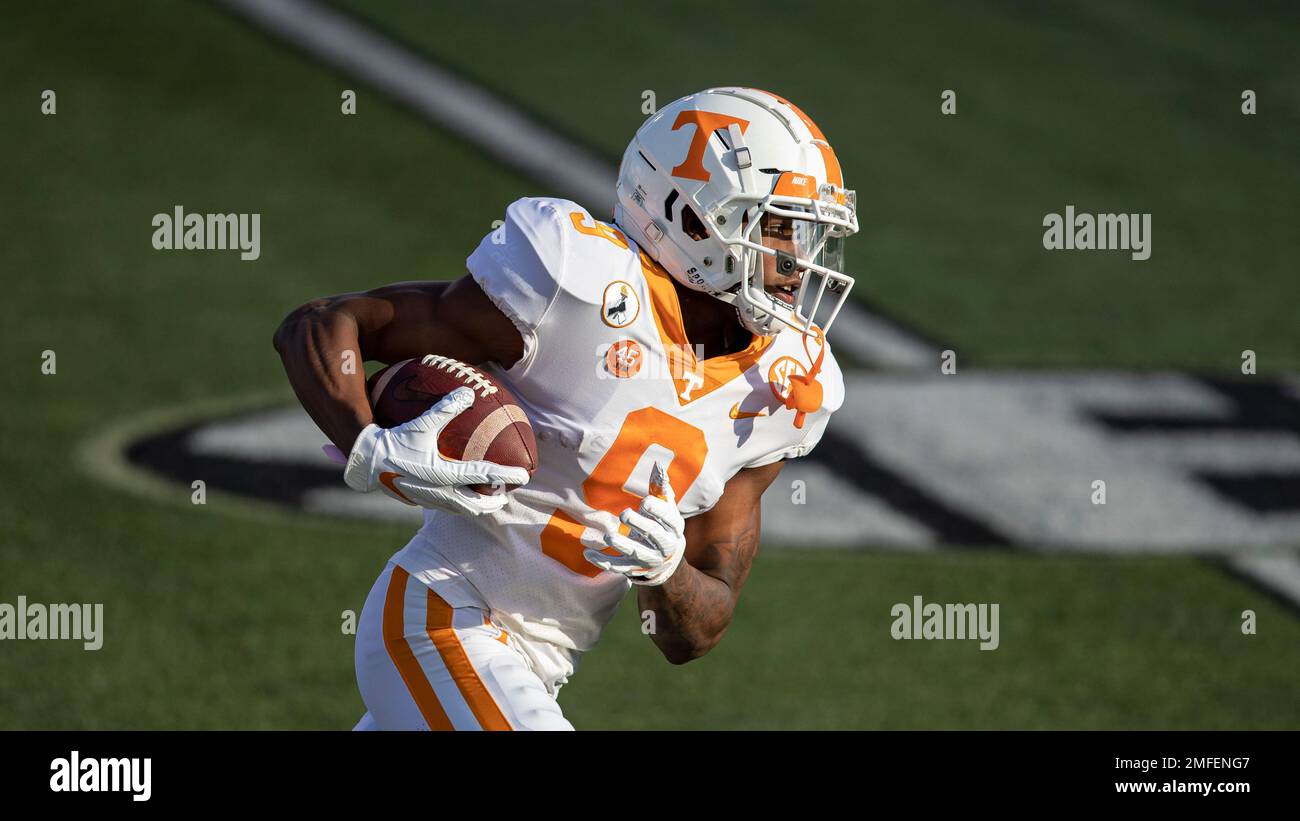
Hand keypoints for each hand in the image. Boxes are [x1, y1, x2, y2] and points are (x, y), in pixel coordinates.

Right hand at [343, 387, 529, 515]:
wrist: (366, 461)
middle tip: (506, 496)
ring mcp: (429, 500)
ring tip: (488, 500)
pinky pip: (446, 506)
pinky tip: (459, 495)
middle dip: (493, 502)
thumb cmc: (394, 440)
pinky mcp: (419, 501)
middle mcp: (439, 492)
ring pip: (461, 509)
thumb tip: (468, 391)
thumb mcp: (421, 424)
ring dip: (477, 506)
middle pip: (475, 504)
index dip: (505, 475)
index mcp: (443, 473)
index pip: (483, 476)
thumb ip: (445, 408)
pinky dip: (459, 503)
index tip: (523, 476)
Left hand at [586, 463, 685, 585]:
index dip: (658, 510)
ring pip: (636, 553)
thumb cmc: (663, 523)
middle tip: (624, 514)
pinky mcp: (634, 569)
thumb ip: (660, 487)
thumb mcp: (666, 506)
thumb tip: (658, 465)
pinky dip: (603, 562)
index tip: (644, 501)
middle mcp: (665, 545)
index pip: (669, 518)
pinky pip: (618, 567)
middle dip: (639, 525)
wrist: (667, 558)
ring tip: (609, 536)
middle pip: (654, 535)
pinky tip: (588, 553)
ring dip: (622, 545)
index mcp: (674, 526)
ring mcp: (650, 559)